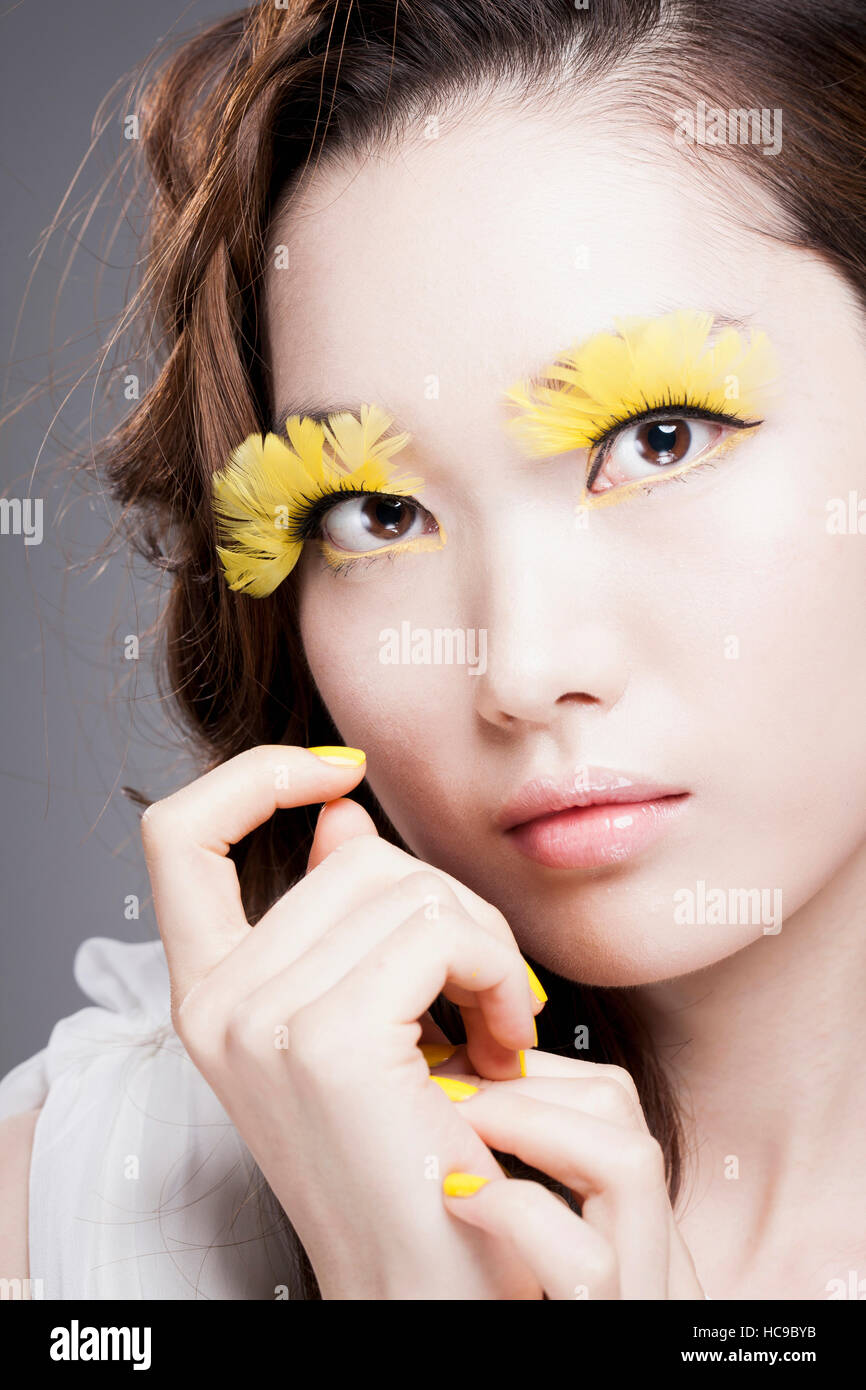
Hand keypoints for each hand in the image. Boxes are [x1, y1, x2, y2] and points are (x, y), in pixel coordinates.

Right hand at [140, 744, 544, 1298]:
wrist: (432, 1282)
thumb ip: (338, 914)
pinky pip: (441, 932)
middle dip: (447, 908)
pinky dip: (499, 973)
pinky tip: (506, 1040)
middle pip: (354, 857)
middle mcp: (215, 1005)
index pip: (180, 834)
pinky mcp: (329, 1038)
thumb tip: (342, 810)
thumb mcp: (358, 1020)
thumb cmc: (411, 1156)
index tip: (340, 775)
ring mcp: (261, 1020)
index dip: (255, 778)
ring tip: (497, 1024)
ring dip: (484, 948)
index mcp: (207, 995)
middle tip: (484, 995)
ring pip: (407, 886)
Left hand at [432, 1051, 705, 1299]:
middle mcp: (662, 1268)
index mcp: (640, 1242)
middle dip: (525, 1079)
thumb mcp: (530, 1264)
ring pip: (629, 1163)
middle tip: (442, 1085)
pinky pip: (588, 1262)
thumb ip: (527, 1188)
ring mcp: (648, 1303)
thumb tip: (456, 1086)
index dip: (531, 1067)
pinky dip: (515, 1214)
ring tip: (450, 1123)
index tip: (457, 1069)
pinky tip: (459, 1198)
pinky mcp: (616, 1335)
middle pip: (623, 1106)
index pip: (611, 1097)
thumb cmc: (487, 1318)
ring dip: (526, 1122)